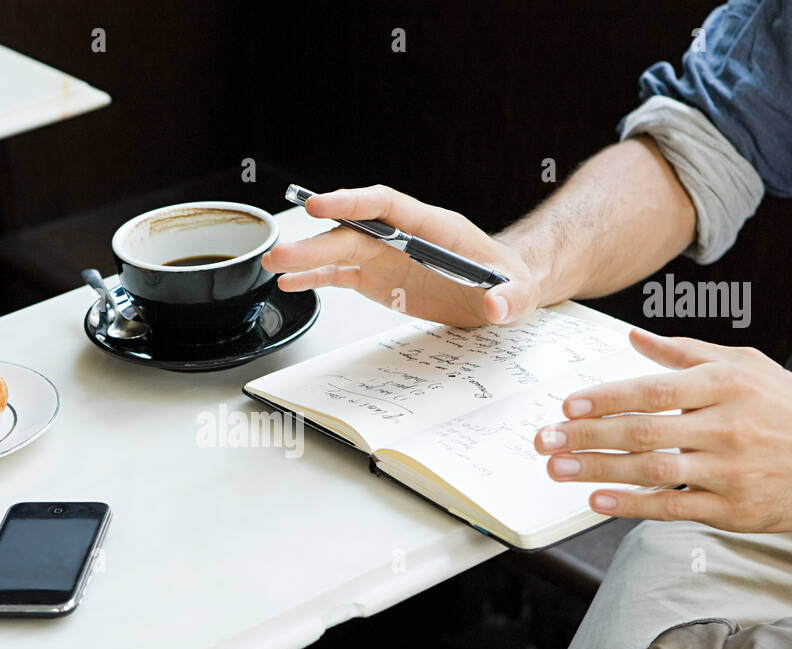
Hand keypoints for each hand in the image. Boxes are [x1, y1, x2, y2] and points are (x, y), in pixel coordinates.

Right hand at [261, 185, 541, 327]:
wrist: (503, 291)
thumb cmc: (510, 281)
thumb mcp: (518, 293)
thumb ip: (509, 298)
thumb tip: (496, 304)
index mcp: (434, 226)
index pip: (385, 205)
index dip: (351, 202)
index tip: (319, 206)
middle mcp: (403, 237)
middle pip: (353, 232)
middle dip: (315, 241)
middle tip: (281, 253)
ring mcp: (388, 257)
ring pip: (340, 251)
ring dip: (306, 258)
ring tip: (273, 266)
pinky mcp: (380, 278)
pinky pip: (342, 275)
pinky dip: (316, 279)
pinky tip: (291, 285)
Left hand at [532, 330, 791, 531]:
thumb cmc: (790, 406)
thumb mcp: (745, 365)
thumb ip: (684, 352)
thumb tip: (631, 337)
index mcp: (725, 385)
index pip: (653, 390)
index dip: (606, 399)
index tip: (567, 406)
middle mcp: (727, 426)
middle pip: (643, 432)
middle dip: (586, 437)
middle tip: (544, 441)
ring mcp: (730, 470)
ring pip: (652, 470)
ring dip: (597, 470)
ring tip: (558, 468)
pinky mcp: (734, 508)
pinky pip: (673, 506)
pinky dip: (631, 505)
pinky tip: (597, 500)